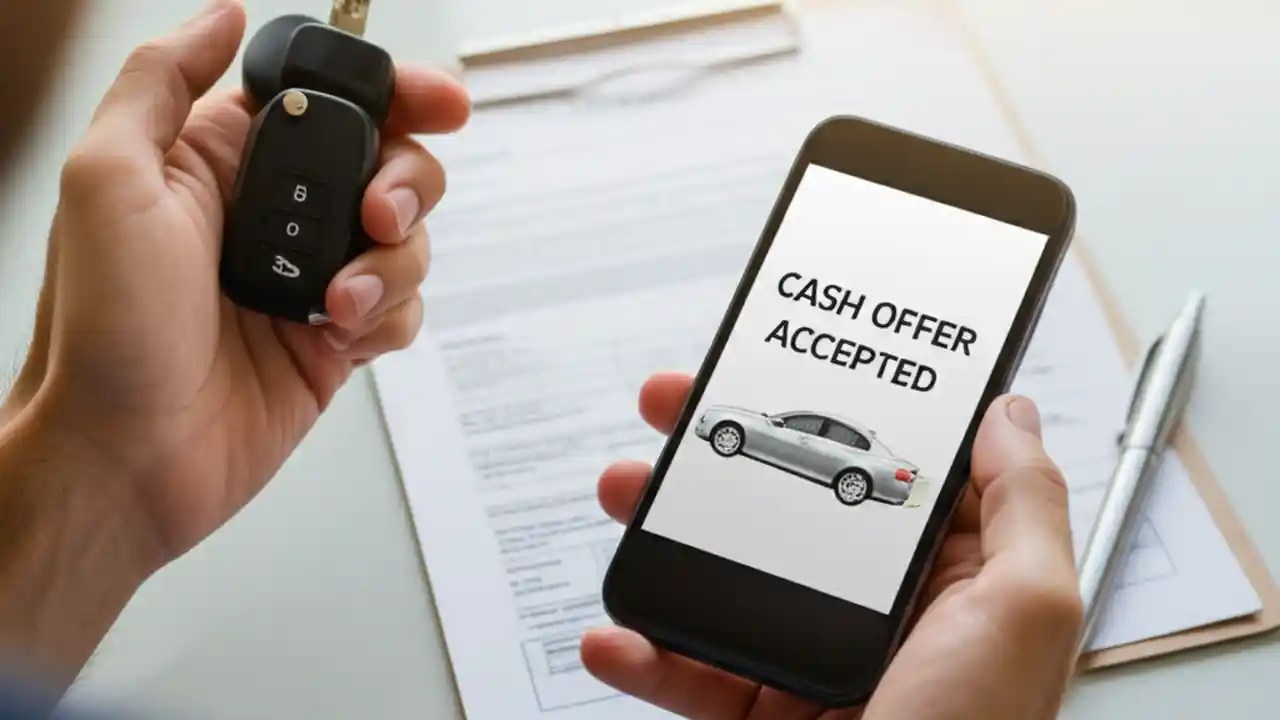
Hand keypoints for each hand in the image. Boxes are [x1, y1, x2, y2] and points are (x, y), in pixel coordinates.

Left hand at [0, 0, 466, 681]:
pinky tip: (343, 336)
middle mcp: (274, 216)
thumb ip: (162, 81)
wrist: (123, 460)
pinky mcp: (334, 343)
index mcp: (224, 161)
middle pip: (390, 164)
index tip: (438, 103)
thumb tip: (222, 16)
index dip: (395, 93)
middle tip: (378, 216)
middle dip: (405, 184)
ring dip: (391, 265)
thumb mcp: (108, 179)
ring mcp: (309, 281)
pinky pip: (403, 310)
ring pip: (406, 240)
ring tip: (337, 302)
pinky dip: (390, 317)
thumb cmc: (100, 331)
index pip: (329, 100)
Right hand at [582, 374, 1082, 719]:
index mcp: (954, 579)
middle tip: (671, 409)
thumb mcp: (1028, 612)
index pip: (892, 467)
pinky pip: (689, 672)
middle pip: (790, 507)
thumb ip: (1025, 505)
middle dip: (720, 451)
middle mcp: (883, 613)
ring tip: (622, 495)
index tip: (785, 363)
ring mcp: (816, 661)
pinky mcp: (762, 713)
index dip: (838, 407)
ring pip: (727, 577)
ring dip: (661, 532)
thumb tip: (1009, 412)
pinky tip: (615, 634)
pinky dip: (641, 653)